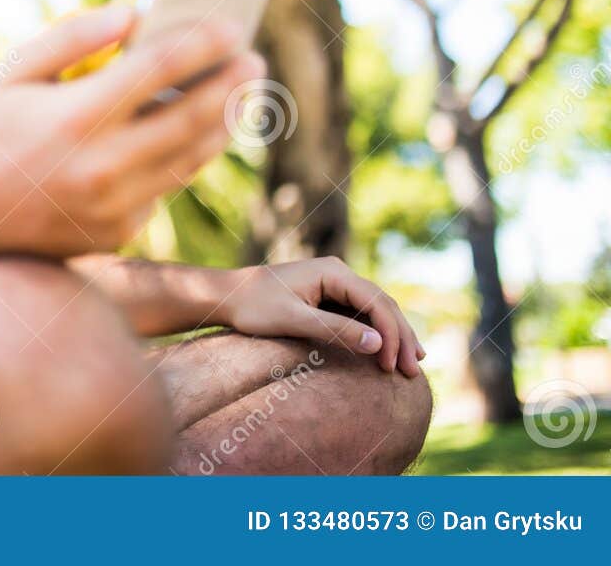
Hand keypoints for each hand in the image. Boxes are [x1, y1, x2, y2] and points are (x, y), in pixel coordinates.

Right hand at [0, 2, 264, 257]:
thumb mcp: (19, 72)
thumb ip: (74, 36)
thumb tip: (134, 12)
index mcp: (74, 117)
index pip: (158, 70)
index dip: (202, 42)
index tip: (232, 24)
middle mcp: (99, 165)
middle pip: (191, 118)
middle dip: (232, 84)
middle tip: (254, 58)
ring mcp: (113, 206)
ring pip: (190, 158)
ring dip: (223, 122)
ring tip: (241, 93)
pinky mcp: (120, 232)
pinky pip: (167, 186)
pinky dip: (186, 156)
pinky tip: (200, 131)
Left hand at [220, 258, 425, 376]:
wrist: (226, 296)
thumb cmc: (253, 306)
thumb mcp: (294, 320)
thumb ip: (335, 330)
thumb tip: (378, 343)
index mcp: (333, 271)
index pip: (376, 302)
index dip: (391, 334)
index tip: (394, 365)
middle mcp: (338, 272)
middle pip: (382, 304)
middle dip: (401, 337)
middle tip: (415, 370)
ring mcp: (334, 283)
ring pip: (376, 309)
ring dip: (394, 335)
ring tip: (413, 362)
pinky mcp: (327, 295)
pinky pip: (361, 313)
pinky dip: (377, 332)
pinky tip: (389, 350)